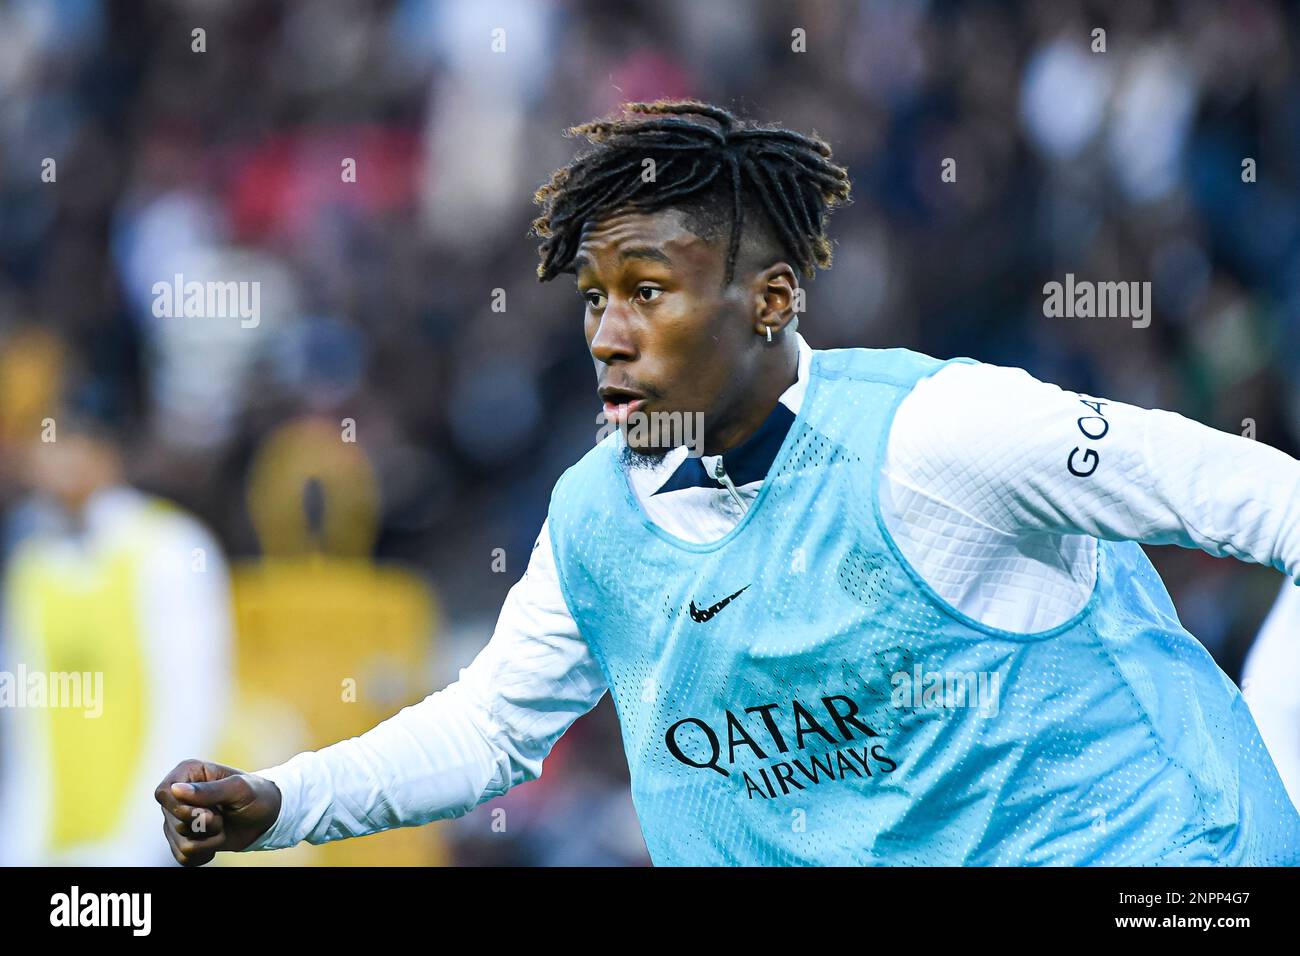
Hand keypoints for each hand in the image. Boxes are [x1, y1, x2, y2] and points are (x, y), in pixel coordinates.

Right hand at [155, 760, 281, 866]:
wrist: (267, 818)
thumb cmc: (257, 795)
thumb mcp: (239, 789)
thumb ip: (209, 791)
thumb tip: (175, 789)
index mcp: (188, 772)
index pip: (164, 793)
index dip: (182, 808)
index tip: (207, 810)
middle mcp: (177, 795)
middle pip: (173, 822)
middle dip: (205, 825)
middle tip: (223, 815)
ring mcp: (177, 818)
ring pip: (179, 842)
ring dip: (208, 840)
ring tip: (222, 825)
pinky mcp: (182, 839)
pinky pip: (182, 857)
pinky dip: (205, 853)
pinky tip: (217, 841)